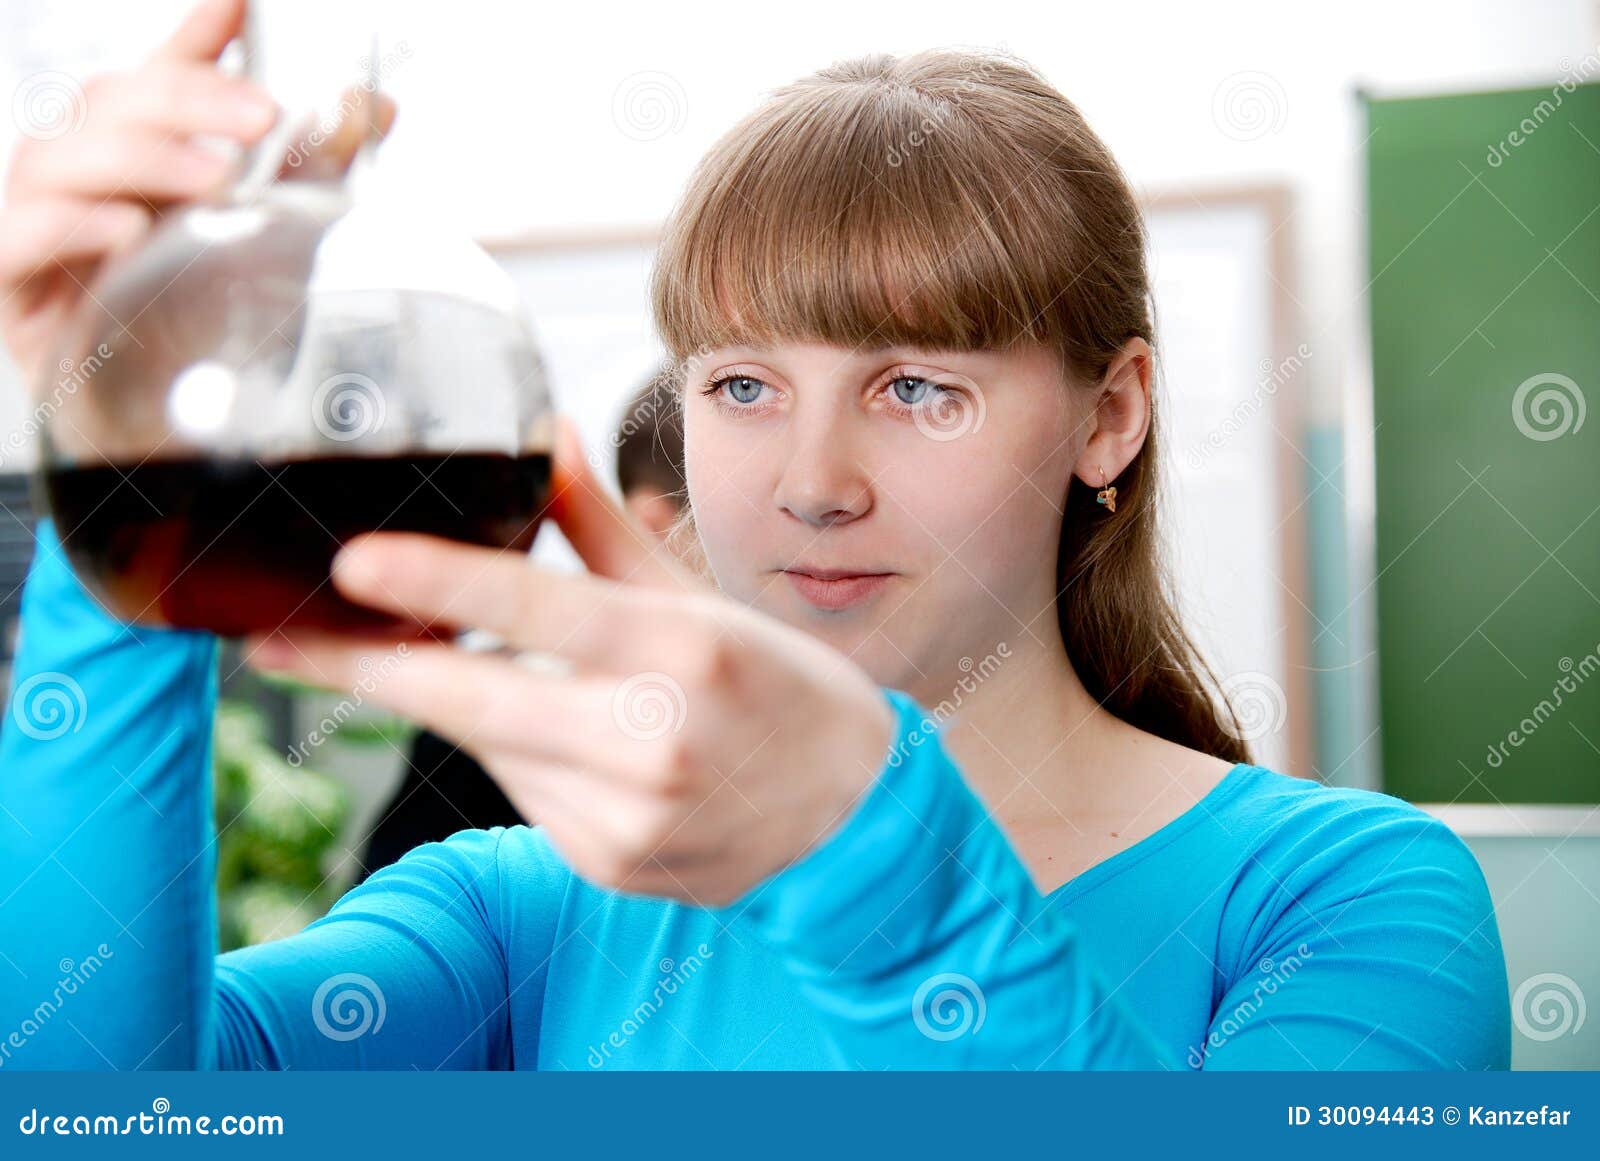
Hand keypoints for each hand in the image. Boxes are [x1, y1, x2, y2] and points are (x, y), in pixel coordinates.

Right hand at [0, 0, 395, 389]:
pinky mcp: (13, 290)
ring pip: (57, 157)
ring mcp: (40, 230)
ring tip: (212, 178)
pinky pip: (17, 238)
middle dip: (186, 98)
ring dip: (139, 156)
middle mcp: (85, 183)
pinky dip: (72, 226)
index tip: (239, 0)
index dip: (195, 35)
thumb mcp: (270, 244)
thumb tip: (373, 105)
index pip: (159, 77)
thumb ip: (313, 173)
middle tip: (261, 114)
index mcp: (143, 162)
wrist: (162, 437)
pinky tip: (128, 231)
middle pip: (109, 102)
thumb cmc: (205, 334)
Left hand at [246, 419, 896, 907]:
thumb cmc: (778, 688)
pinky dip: (509, 751)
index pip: (538, 606)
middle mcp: (652, 742)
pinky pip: (518, 792)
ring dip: (455, 700)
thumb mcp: (698, 597)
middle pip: (472, 698)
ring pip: (487, 745)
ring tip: (463, 661)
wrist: (848, 815)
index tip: (351, 561)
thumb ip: (601, 526)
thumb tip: (542, 435)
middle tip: (281, 640)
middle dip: (366, 666)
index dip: (436, 580)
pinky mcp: (606, 864)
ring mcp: (626, 817)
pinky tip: (549, 730)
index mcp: (685, 653)